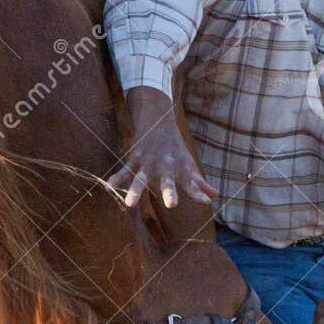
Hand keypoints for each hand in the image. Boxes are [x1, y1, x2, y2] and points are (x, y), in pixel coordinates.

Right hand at [108, 87, 215, 207]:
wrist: (158, 119)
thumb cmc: (175, 147)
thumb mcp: (188, 164)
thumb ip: (199, 183)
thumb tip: (214, 197)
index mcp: (181, 169)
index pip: (191, 184)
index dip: (198, 193)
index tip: (206, 201)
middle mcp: (165, 166)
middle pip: (167, 181)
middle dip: (169, 192)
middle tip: (171, 205)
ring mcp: (148, 162)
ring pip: (141, 178)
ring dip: (135, 190)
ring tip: (129, 204)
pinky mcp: (135, 157)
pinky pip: (125, 170)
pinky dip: (117, 178)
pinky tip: (109, 187)